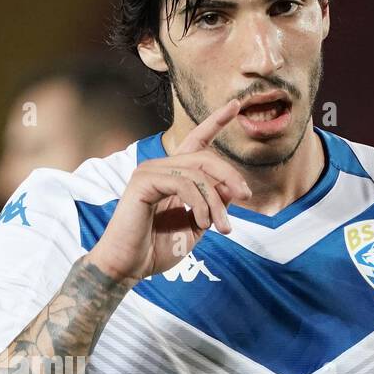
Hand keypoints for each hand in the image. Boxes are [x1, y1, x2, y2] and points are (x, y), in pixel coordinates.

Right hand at [87, 97, 251, 282]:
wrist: (128, 267)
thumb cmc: (156, 250)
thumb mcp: (196, 226)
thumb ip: (214, 205)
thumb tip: (234, 186)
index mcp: (171, 175)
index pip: (196, 141)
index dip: (216, 122)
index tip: (236, 105)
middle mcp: (158, 167)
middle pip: (204, 156)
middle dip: (230, 175)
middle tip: (246, 197)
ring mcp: (149, 172)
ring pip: (197, 173)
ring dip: (216, 201)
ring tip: (222, 227)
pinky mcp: (143, 182)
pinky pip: (184, 183)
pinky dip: (200, 204)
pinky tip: (202, 223)